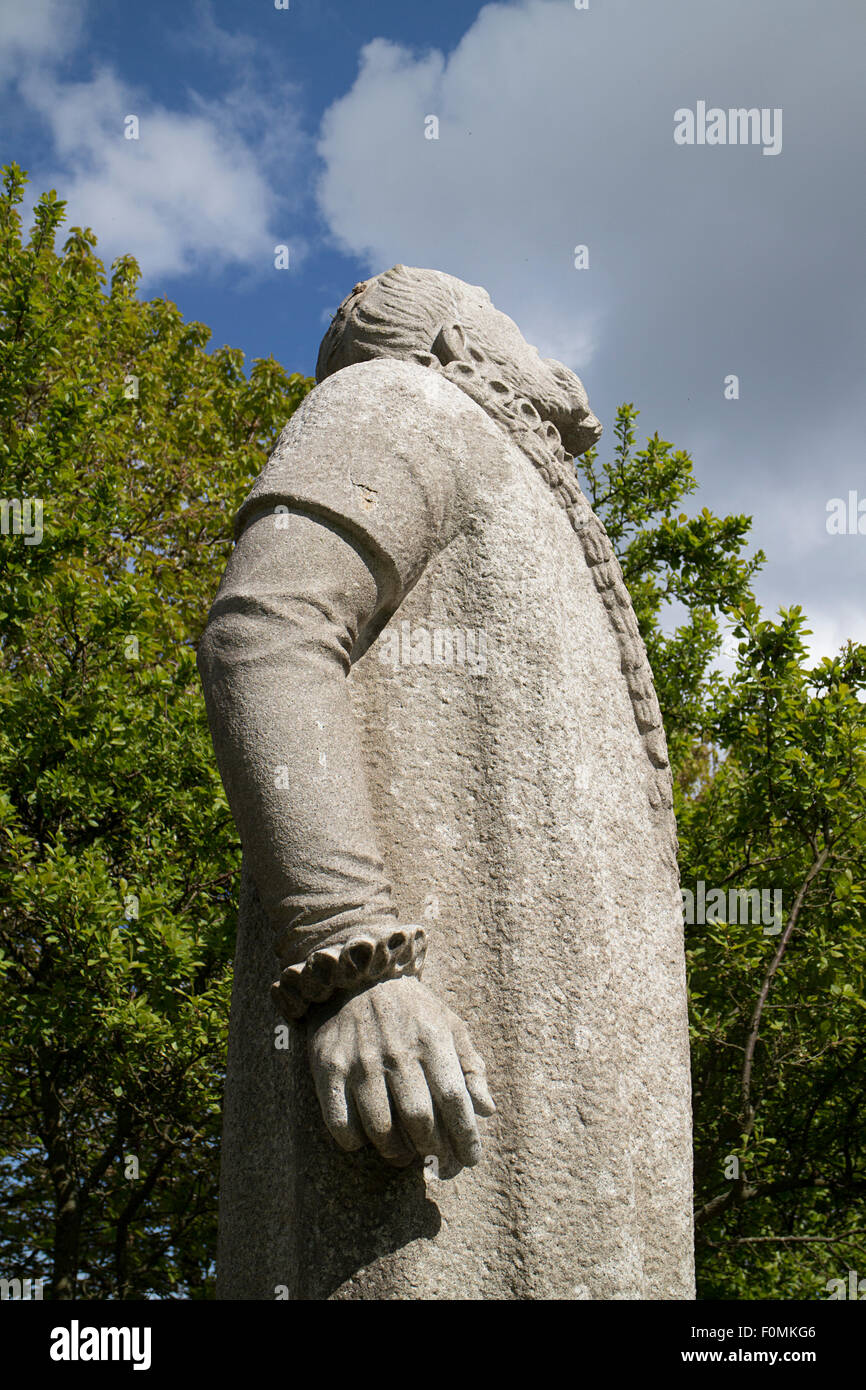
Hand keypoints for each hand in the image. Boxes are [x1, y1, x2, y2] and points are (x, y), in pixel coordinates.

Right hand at [306, 975, 494, 1169]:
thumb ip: (470, 1066)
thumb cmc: (411, 1009)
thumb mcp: (449, 1024)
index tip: (470, 1158)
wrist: (354, 977)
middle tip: (439, 1164)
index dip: (465, 1136)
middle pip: (420, 1119)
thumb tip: (487, 1110)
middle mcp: (396, 1052)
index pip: (453, 1100)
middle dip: (435, 1150)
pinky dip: (355, 1141)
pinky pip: (340, 1122)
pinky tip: (366, 1140)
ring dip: (396, 1152)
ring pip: (381, 1128)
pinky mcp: (328, 1069)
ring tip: (405, 1157)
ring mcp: (359, 1062)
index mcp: (431, 1039)